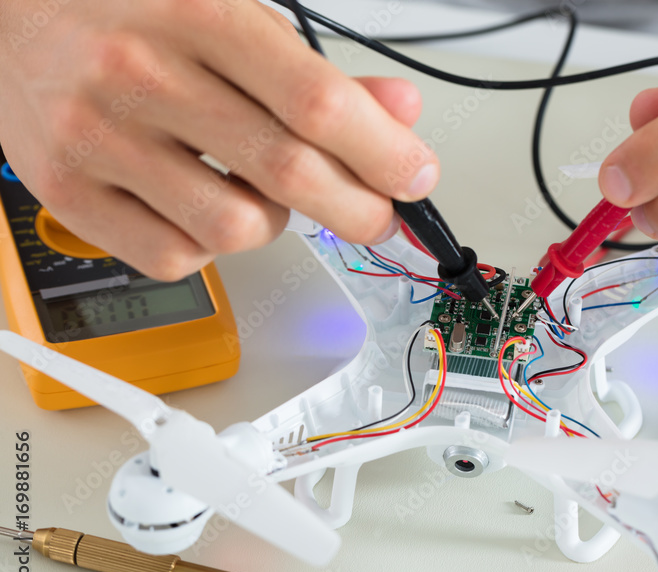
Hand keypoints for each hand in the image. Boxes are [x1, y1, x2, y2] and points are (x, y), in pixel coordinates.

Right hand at [0, 0, 437, 279]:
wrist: (10, 12)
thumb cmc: (131, 13)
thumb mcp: (233, 18)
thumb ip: (317, 72)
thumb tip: (397, 114)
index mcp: (196, 15)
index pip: (317, 102)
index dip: (384, 152)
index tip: (415, 178)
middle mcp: (142, 75)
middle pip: (287, 172)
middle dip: (358, 208)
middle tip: (377, 215)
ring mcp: (97, 139)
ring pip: (236, 228)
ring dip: (275, 223)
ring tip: (264, 192)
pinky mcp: (69, 193)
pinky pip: (178, 259)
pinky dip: (211, 248)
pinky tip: (205, 208)